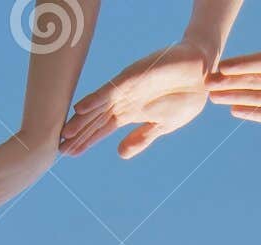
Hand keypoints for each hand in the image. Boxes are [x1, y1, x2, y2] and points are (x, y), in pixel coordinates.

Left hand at [60, 42, 210, 158]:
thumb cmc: (184, 97)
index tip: (69, 153)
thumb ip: (141, 138)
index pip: (102, 129)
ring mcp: (127, 89)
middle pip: (95, 120)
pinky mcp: (134, 77)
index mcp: (130, 113)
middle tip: (58, 148)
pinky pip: (111, 89)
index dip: (86, 141)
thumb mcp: (162, 126)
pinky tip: (81, 109)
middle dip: (78, 134)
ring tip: (64, 132)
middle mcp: (124, 101)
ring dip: (81, 119)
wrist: (202, 74)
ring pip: (99, 106)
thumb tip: (119, 154)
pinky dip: (96, 99)